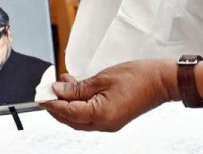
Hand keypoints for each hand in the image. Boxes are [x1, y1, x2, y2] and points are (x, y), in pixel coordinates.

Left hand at [41, 60, 176, 131]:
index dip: (51, 102)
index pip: (67, 111)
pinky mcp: (112, 118)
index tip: (40, 93)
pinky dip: (78, 104)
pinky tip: (75, 89)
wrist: (162, 81)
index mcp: (101, 115)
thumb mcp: (103, 78)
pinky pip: (89, 115)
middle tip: (45, 89)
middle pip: (70, 118)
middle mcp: (103, 124)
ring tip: (60, 84)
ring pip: (78, 118)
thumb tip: (58, 90)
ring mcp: (108, 123)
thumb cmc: (138, 77)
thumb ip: (78, 87)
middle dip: (56, 105)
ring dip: (67, 104)